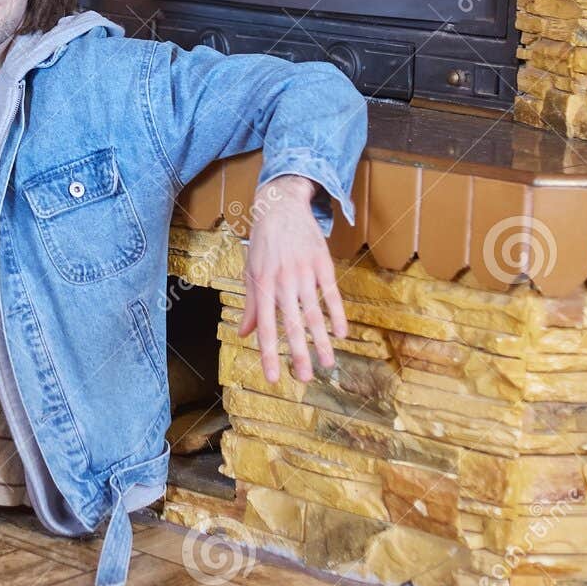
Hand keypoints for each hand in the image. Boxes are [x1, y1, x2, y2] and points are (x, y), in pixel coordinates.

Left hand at [239, 175, 348, 383]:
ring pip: (313, 313)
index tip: (273, 378)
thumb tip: (244, 334)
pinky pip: (331, 294)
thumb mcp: (250, 271)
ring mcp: (303, 272)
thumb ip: (251, 305)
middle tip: (305, 379)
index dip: (269, 354)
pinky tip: (341, 333)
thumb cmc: (262, 244)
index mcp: (262, 285)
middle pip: (292, 325)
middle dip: (298, 354)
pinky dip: (337, 314)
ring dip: (321, 341)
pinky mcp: (322, 264)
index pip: (266, 327)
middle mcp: (282, 281)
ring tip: (327, 363)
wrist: (280, 206)